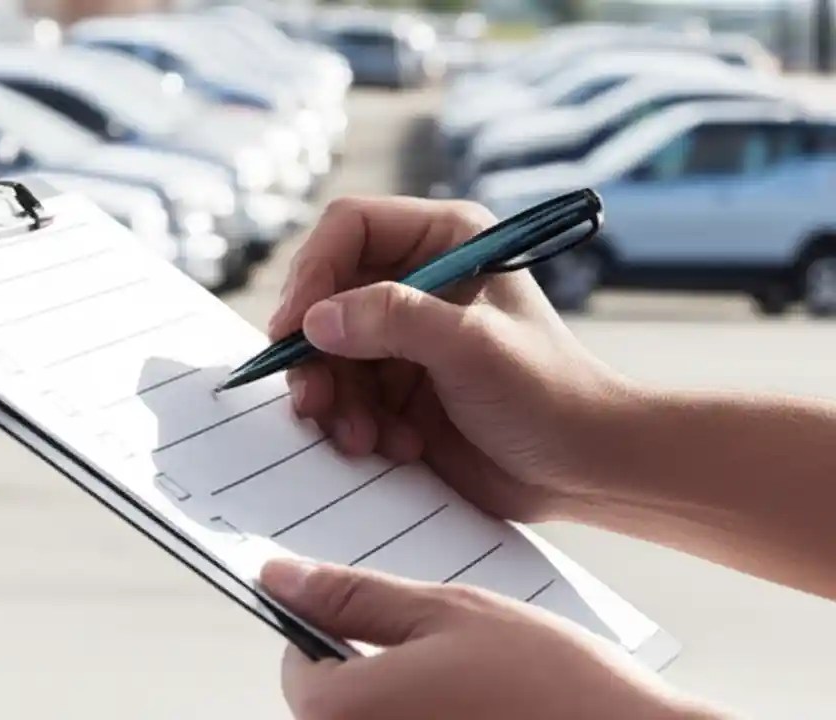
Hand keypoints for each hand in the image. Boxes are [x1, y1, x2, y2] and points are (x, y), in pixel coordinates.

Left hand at [261, 559, 727, 719]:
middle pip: (334, 706)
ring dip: (409, 701)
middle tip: (448, 654)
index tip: (383, 621)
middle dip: (375, 671)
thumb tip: (279, 577)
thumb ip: (353, 597)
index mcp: (343, 711)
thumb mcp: (447, 613)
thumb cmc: (552, 684)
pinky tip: (488, 711)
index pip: (297, 666)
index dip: (335, 633)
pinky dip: (438, 718)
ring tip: (479, 688)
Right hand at [270, 197, 637, 521]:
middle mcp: (418, 279)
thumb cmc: (548, 393)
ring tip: (363, 438)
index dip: (313, 272)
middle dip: (315, 354)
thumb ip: (391, 320)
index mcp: (444, 240)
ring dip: (336, 400)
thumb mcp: (470, 346)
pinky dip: (355, 423)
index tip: (295, 328)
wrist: (583, 468)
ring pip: (326, 352)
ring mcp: (404, 336)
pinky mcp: (398, 386)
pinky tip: (394, 446)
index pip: (351, 228)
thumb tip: (314, 320)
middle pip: (326, 295)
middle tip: (314, 401)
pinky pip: (344, 394)